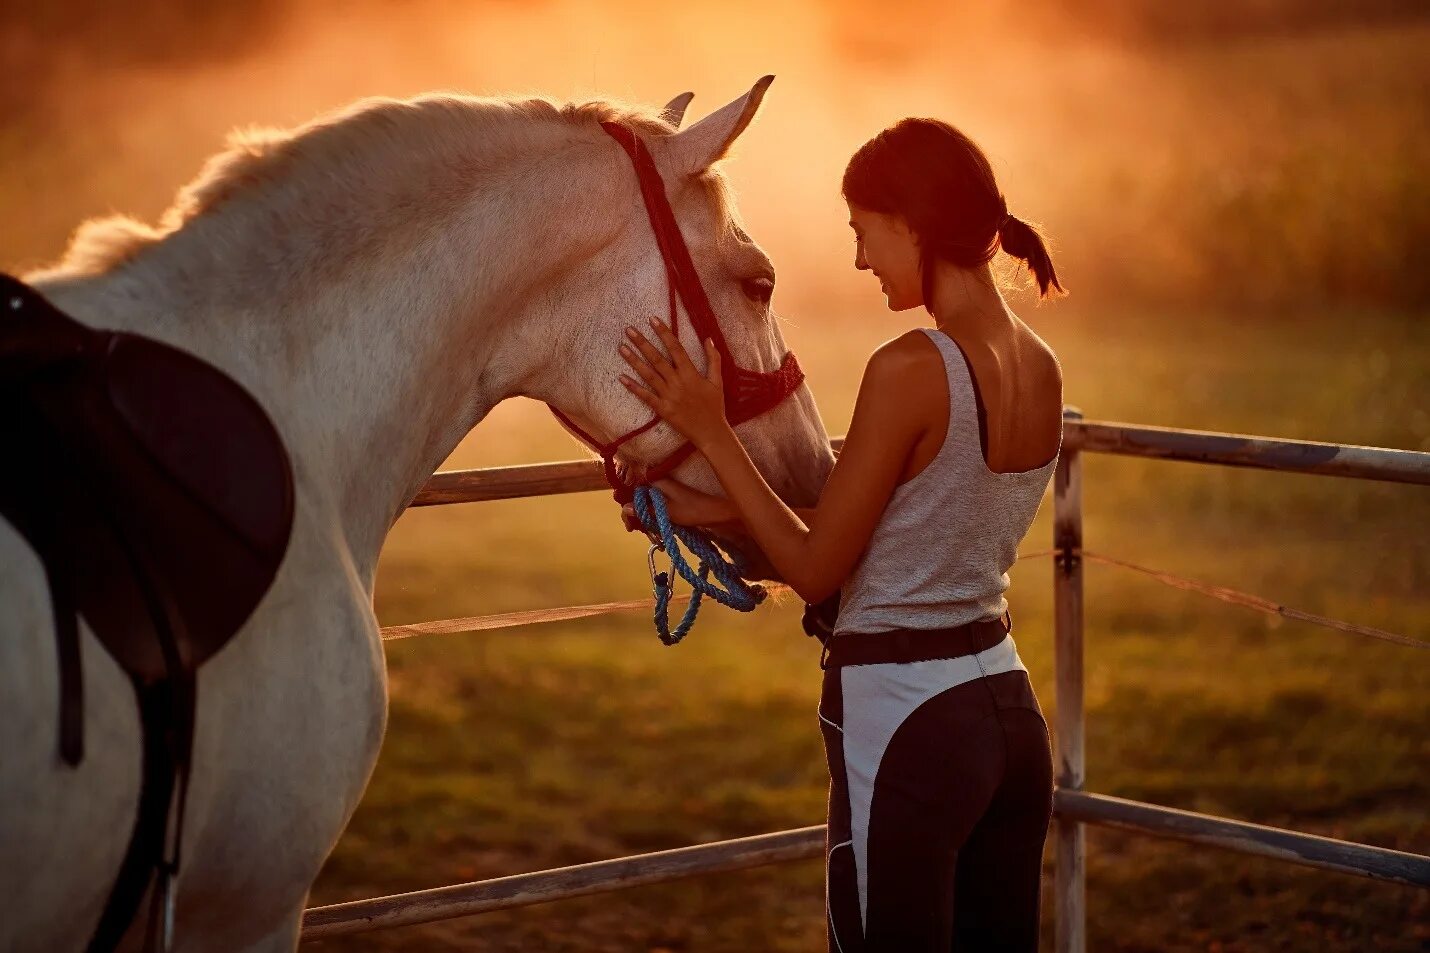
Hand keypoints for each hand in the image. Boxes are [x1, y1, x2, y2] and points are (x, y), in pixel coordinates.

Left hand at [618, 318, 730, 450]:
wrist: (710, 432)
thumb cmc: (715, 406)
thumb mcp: (717, 381)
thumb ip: (713, 359)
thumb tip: (708, 338)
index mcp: (691, 373)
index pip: (675, 348)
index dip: (664, 333)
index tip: (652, 319)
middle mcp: (677, 382)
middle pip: (657, 358)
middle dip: (642, 343)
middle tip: (628, 329)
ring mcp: (668, 396)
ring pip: (648, 375)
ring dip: (634, 360)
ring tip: (621, 347)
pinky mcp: (662, 409)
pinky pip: (645, 396)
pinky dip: (633, 387)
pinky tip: (621, 377)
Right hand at [620, 478, 737, 531]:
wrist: (716, 513)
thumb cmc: (692, 510)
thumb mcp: (667, 512)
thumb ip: (646, 510)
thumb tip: (624, 508)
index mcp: (656, 481)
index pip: (632, 490)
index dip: (626, 505)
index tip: (629, 523)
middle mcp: (658, 485)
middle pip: (637, 498)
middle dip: (634, 515)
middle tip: (634, 530)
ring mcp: (664, 493)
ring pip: (645, 505)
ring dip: (644, 520)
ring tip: (647, 534)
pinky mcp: (670, 502)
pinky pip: (655, 509)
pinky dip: (653, 520)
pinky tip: (655, 532)